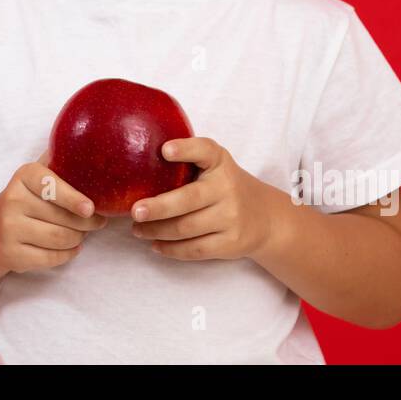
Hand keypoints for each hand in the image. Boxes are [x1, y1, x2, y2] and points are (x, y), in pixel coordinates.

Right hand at [0, 147, 108, 279]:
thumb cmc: (27, 199)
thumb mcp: (38, 176)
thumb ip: (60, 161)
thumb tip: (92, 146)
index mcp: (23, 176)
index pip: (51, 186)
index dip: (73, 198)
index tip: (90, 208)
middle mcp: (12, 201)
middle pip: (62, 217)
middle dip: (87, 223)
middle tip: (97, 221)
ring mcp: (9, 229)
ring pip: (59, 238)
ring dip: (78, 238)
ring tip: (82, 233)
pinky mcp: (11, 255)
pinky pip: (51, 258)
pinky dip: (68, 254)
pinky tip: (71, 247)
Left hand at [129, 135, 281, 261]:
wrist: (266, 218)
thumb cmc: (225, 186)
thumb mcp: (215, 165)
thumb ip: (188, 160)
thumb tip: (136, 159)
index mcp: (220, 162)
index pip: (204, 150)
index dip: (185, 149)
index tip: (164, 150)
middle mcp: (227, 188)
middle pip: (189, 199)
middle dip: (158, 207)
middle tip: (134, 211)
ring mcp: (231, 217)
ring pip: (186, 228)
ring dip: (157, 231)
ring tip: (137, 229)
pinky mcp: (231, 243)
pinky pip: (195, 250)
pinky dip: (171, 249)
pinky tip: (155, 244)